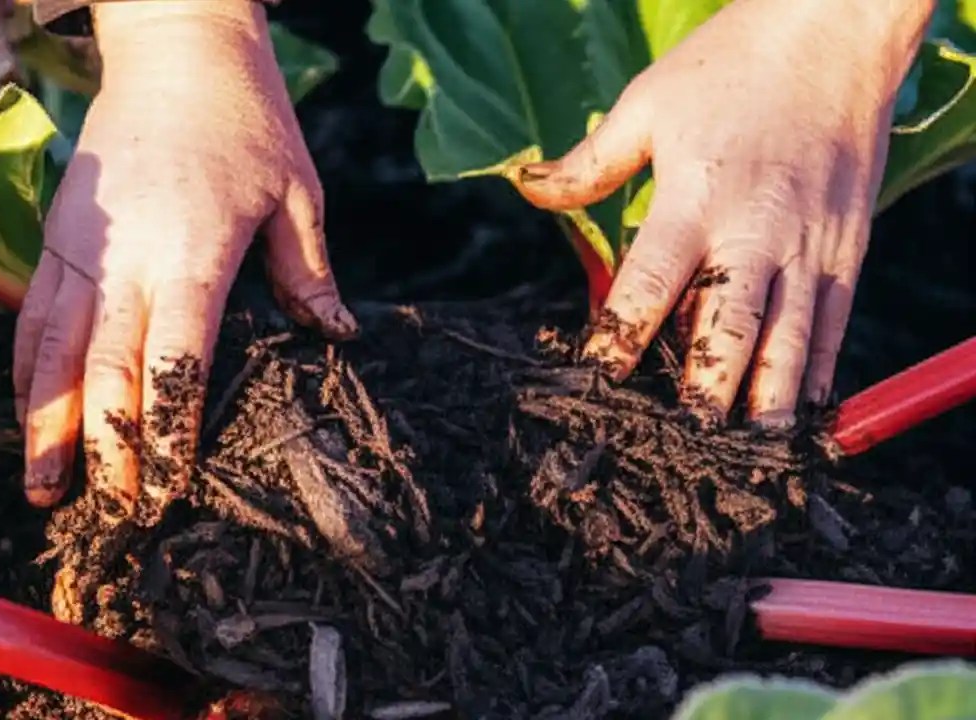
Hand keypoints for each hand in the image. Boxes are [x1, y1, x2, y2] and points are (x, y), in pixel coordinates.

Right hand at [13, 1, 356, 518]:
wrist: (174, 49)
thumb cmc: (247, 119)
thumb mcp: (296, 194)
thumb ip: (310, 276)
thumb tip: (337, 339)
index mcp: (193, 253)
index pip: (174, 363)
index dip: (166, 432)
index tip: (166, 490)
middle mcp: (127, 257)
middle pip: (106, 371)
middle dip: (106, 450)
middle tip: (107, 515)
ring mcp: (82, 246)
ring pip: (53, 351)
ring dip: (45, 425)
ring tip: (42, 490)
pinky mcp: (58, 236)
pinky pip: (32, 314)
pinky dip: (26, 370)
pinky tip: (27, 415)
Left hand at [514, 0, 933, 427]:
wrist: (835, 33)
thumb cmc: (730, 67)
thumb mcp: (647, 106)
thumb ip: (588, 164)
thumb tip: (525, 187)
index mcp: (695, 200)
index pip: (648, 290)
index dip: (618, 342)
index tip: (595, 382)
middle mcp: (756, 233)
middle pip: (726, 333)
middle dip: (702, 395)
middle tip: (677, 448)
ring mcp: (811, 246)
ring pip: (791, 344)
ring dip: (766, 404)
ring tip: (744, 456)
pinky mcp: (849, 250)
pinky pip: (836, 326)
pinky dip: (821, 374)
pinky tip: (803, 415)